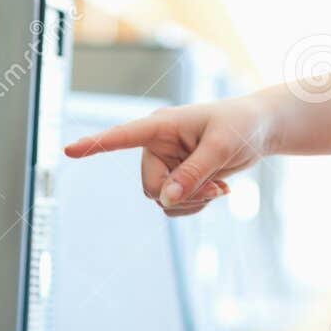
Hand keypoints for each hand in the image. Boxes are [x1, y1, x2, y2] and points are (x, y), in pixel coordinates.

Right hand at [62, 93, 278, 214]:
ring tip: (219, 187)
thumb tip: (165, 199)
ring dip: (191, 202)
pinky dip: (195, 204)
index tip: (69, 150)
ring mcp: (167, 163)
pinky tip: (218, 190)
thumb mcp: (221, 147)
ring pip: (162, 200)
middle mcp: (158, 145)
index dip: (96, 145)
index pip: (123, 136)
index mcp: (162, 125)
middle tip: (214, 188)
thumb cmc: (242, 125)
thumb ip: (193, 173)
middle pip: (150, 186)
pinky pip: (175, 205)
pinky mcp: (179, 177)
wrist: (261, 130)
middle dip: (181, 195)